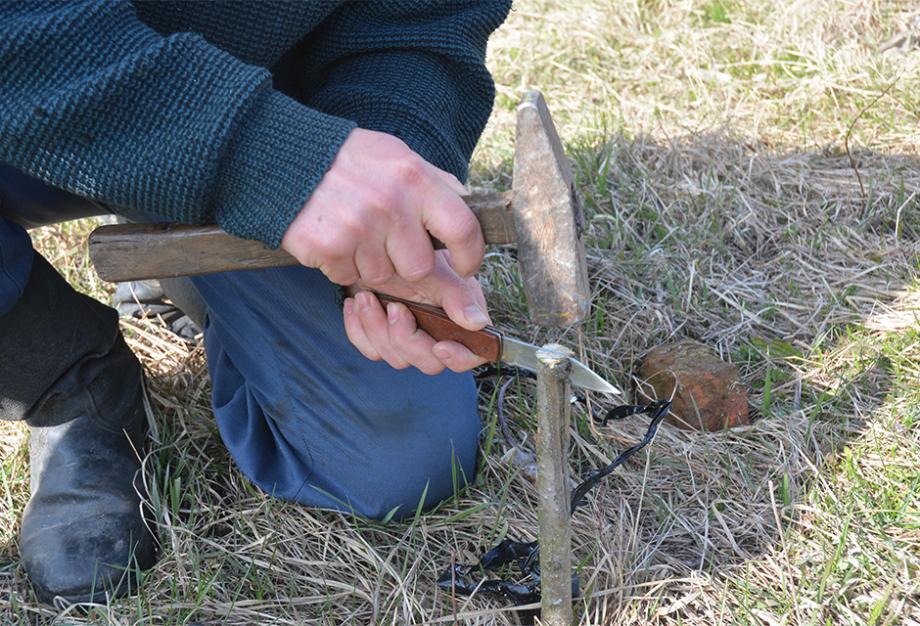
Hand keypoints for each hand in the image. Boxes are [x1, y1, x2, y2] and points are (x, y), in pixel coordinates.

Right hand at [281, 128, 484, 286]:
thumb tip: (469, 206)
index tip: (464, 266)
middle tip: (386, 241)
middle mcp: (391, 203)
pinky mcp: (329, 247)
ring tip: (354, 233)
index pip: (463, 229)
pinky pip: (348, 277)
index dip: (470, 256)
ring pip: (381, 277)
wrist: (287, 158)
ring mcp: (359, 227)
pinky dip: (341, 265)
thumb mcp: (398, 156)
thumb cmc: (350, 160)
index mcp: (416, 179)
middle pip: (419, 268)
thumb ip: (435, 183)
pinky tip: (334, 238)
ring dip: (369, 263)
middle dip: (405, 263)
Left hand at [342, 251, 491, 374]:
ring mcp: (408, 337)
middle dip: (407, 338)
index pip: (469, 354)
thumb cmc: (414, 251)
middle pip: (429, 362)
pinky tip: (355, 304)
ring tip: (366, 297)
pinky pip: (370, 349)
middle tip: (393, 307)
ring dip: (378, 329)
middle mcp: (436, 333)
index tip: (440, 346)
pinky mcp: (380, 337)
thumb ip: (458, 296)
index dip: (458, 357)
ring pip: (397, 358)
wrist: (376, 244)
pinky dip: (359, 329)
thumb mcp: (437, 270)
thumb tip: (478, 323)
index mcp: (459, 319)